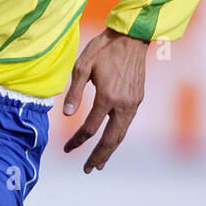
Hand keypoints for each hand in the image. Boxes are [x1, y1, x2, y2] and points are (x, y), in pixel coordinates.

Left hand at [62, 28, 148, 172]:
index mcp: (107, 96)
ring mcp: (133, 102)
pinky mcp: (138, 99)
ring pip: (121, 134)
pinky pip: (126, 123)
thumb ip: (74, 92)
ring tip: (100, 163)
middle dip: (98, 156)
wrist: (132, 36)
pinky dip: (117, 136)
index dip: (77, 140)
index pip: (90, 127)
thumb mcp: (82, 66)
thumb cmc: (103, 48)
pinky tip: (111, 141)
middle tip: (87, 169)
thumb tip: (67, 114)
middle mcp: (123, 103)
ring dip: (110, 150)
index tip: (67, 148)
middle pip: (110, 139)